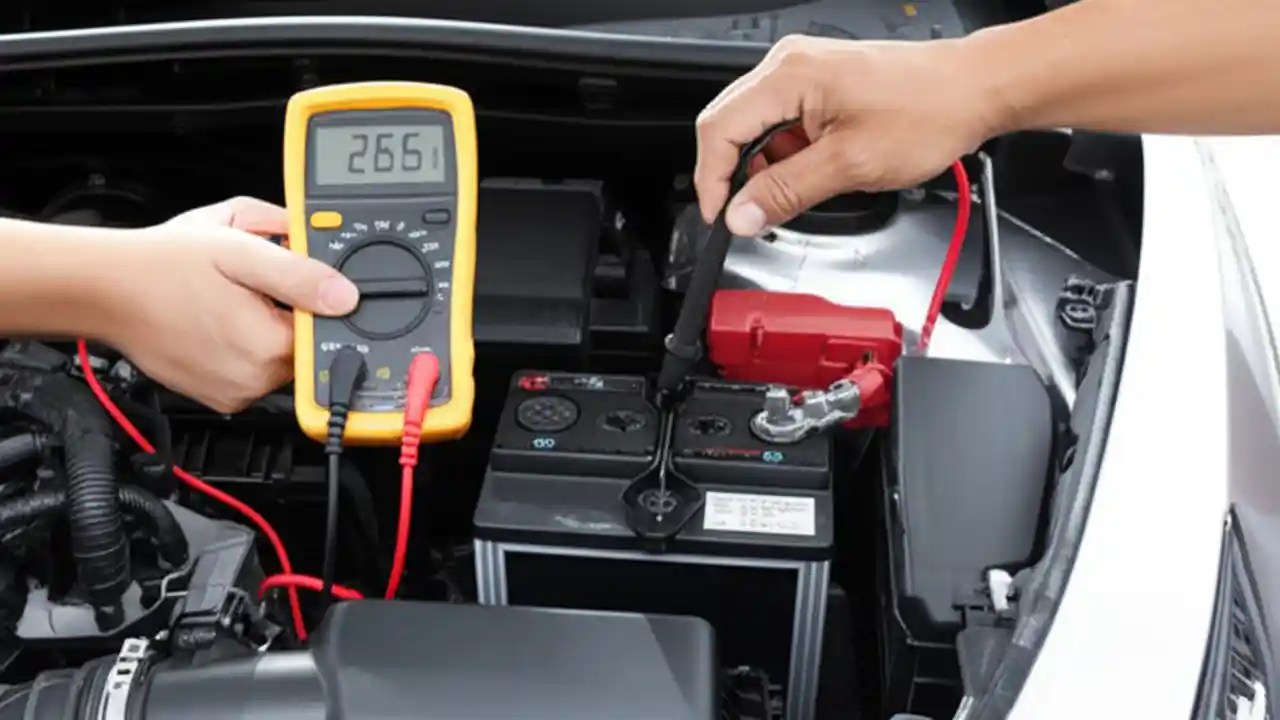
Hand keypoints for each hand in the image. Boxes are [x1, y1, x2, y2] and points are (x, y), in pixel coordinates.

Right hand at [103, 197, 358, 412]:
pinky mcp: (217, 396)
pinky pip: (249, 369)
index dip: (313, 298)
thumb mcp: (240, 248)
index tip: (288, 279)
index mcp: (269, 349)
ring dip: (262, 327)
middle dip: (285, 311)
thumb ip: (300, 273)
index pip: (325, 330)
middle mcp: (255, 382)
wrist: (102, 289)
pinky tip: (215, 319)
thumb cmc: (160, 266)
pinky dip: (241, 343)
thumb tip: (345, 296)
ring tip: (225, 300)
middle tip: (246, 284)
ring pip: (275, 357)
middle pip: (302, 345)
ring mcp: (234, 393)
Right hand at [694, 35, 1002, 235]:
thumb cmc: (928, 111)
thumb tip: (741, 215)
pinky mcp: (820, 84)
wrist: (974, 89)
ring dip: (765, 166)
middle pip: (730, 125)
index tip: (721, 217)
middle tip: (752, 213)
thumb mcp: (849, 164)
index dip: (712, 180)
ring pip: (756, 127)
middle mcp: (789, 64)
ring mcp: (804, 72)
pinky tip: (814, 170)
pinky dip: (787, 154)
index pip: (719, 129)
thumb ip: (786, 191)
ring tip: (799, 188)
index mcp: (789, 75)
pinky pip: (782, 122)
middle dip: (736, 174)